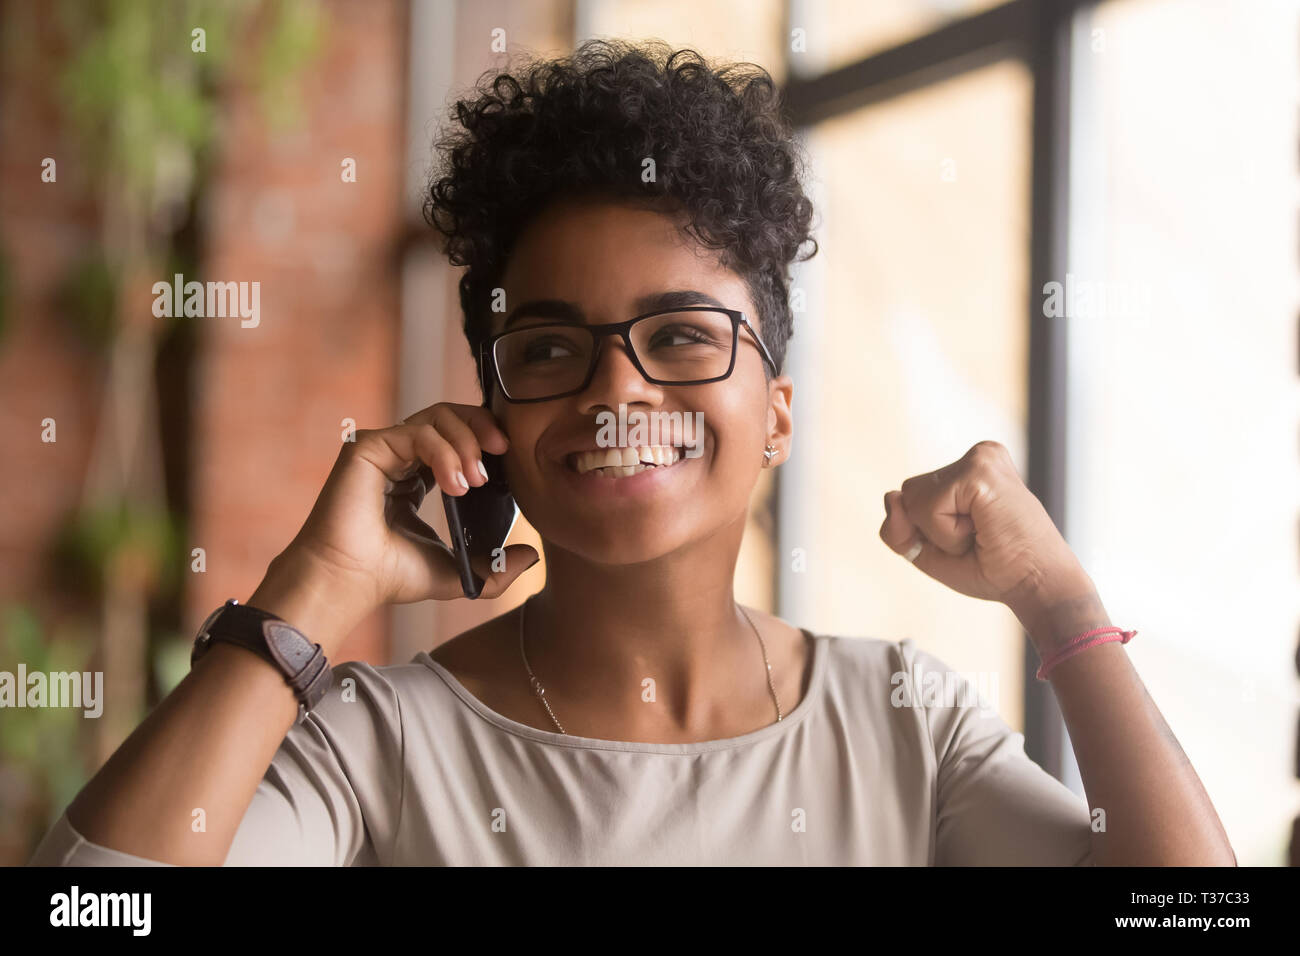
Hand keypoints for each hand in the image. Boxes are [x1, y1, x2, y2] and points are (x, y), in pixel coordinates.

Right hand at [274, 402, 539, 617]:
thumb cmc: (393, 578)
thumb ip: (497, 568)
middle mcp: (398, 457)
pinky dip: (444, 452)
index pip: (456, 437)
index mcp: (416, 476)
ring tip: (474, 480)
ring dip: (466, 443)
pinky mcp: (368, 446)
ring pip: (436, 417)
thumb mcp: (460, 572)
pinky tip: (455, 484)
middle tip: (502, 452)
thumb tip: (532, 556)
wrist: (351, 582)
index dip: (484, 437)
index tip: (508, 456)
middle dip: (481, 427)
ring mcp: (382, 448)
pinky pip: (418, 432)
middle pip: (449, 415)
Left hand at [878, 441, 1098, 637]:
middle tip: (978, 538)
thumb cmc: (990, 569)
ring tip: (982, 533)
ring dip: (940, 533)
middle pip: (908, 493)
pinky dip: (947, 533)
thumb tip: (890, 496)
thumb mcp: (930, 551)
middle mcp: (977, 456)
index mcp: (969, 469)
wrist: (1036, 586)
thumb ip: (898, 528)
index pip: (910, 496)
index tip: (973, 538)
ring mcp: (980, 458)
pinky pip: (928, 508)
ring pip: (912, 499)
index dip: (928, 531)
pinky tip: (983, 529)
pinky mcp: (979, 470)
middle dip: (931, 529)